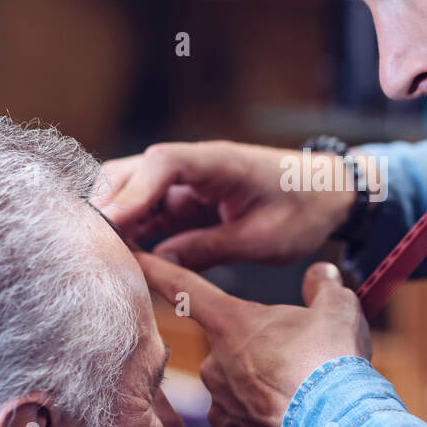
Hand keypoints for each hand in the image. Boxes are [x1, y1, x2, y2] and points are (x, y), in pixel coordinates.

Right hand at [92, 141, 356, 269]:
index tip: (110, 227)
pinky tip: (132, 261)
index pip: (161, 164)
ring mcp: (187, 182)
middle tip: (98, 253)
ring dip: (120, 225)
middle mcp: (195, 165)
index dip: (131, 193)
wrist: (328, 194)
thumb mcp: (261, 239)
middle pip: (130, 173)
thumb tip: (158, 264)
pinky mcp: (187, 200)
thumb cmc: (304, 210)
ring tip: (111, 263)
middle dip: (109, 209)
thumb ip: (209, 248)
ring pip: (132, 194)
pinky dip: (136, 233)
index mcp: (218, 162)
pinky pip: (150, 212)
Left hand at [137, 251, 371, 426]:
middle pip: (225, 354)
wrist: (337, 423)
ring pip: (225, 399)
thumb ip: (323, 287)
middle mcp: (215, 365)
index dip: (156, 271)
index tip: (133, 259)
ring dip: (250, 401)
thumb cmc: (333, 359)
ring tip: (291, 407)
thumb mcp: (337, 308)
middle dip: (256, 358)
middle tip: (296, 366)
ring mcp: (219, 409)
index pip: (184, 288)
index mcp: (232, 323)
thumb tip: (322, 274)